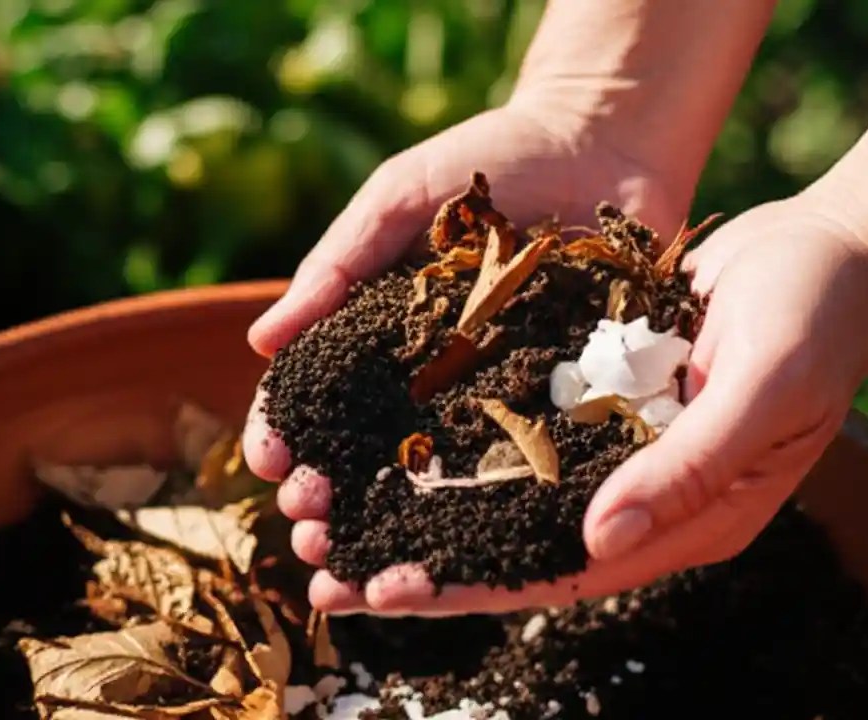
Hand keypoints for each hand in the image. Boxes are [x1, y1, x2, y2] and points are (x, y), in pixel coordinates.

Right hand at [242, 94, 697, 613]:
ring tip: (367, 568)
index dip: (289, 430)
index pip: (321, 392)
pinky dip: (500, 502)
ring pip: (443, 472)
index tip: (269, 463)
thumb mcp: (402, 198)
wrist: (606, 139)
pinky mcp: (569, 396)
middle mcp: (437, 371)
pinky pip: (532, 454)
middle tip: (307, 531)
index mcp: (387, 329)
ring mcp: (502, 388)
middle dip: (333, 496)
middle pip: (372, 450)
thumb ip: (340, 262)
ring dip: (399, 524)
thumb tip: (261, 342)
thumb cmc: (492, 157)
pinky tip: (470, 545)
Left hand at [248, 189, 867, 614]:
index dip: (472, 585)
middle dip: (424, 562)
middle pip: (516, 544)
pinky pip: (516, 425)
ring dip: (423, 503)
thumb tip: (598, 541)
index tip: (384, 590)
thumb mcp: (762, 390)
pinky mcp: (596, 393)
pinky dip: (455, 436)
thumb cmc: (815, 322)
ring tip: (332, 513)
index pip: (561, 571)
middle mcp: (640, 493)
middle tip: (327, 575)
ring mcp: (615, 443)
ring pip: (504, 490)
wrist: (834, 250)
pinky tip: (391, 435)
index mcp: (687, 519)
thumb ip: (686, 469)